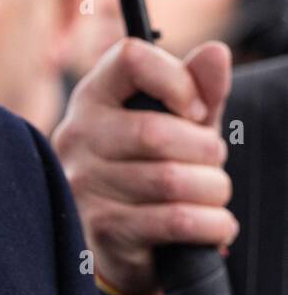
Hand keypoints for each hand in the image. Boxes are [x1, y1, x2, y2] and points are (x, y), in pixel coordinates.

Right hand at [51, 37, 236, 294]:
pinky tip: (213, 224)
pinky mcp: (101, 228)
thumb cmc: (150, 170)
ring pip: (173, 181)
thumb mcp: (177, 126)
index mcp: (94, 97)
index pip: (130, 58)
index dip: (176, 80)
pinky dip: (212, 224)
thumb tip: (216, 52)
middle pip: (158, 132)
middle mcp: (78, 135)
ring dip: (214, 192)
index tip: (194, 112)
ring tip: (211, 195)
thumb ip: (198, 90)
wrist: (120, 242)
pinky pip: (176, 221)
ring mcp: (84, 182)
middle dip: (207, 152)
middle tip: (210, 164)